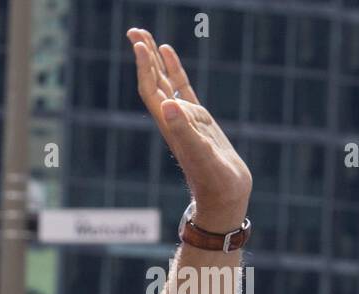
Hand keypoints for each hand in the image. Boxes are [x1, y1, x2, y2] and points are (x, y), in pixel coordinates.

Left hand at [126, 28, 250, 229]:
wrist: (224, 198)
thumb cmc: (215, 182)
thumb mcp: (202, 155)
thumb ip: (186, 131)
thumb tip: (169, 104)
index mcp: (171, 125)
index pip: (151, 90)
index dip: (143, 67)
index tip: (137, 43)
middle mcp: (173, 119)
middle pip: (153, 82)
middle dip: (143, 56)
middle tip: (134, 30)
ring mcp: (185, 118)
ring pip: (166, 82)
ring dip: (155, 61)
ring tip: (146, 37)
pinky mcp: (199, 120)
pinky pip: (184, 88)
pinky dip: (175, 70)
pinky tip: (170, 54)